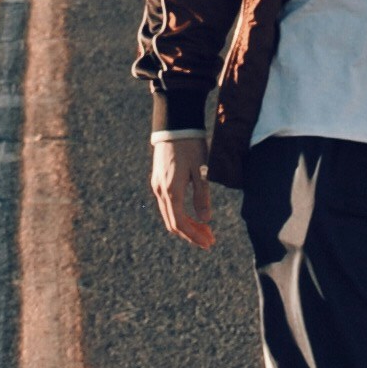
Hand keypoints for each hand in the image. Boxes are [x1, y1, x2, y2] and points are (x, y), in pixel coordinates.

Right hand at [151, 130, 216, 249]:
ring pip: (169, 215)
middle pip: (173, 223)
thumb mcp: (201, 170)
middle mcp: (160, 191)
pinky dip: (180, 214)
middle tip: (210, 239)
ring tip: (205, 229)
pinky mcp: (158, 180)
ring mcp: (157, 185)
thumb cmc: (190, 145)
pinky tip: (193, 214)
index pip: (180, 223)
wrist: (174, 125)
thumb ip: (202, 196)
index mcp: (171, 190)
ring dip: (186, 225)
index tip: (208, 242)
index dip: (194, 236)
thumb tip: (206, 219)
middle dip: (191, 234)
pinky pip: (167, 205)